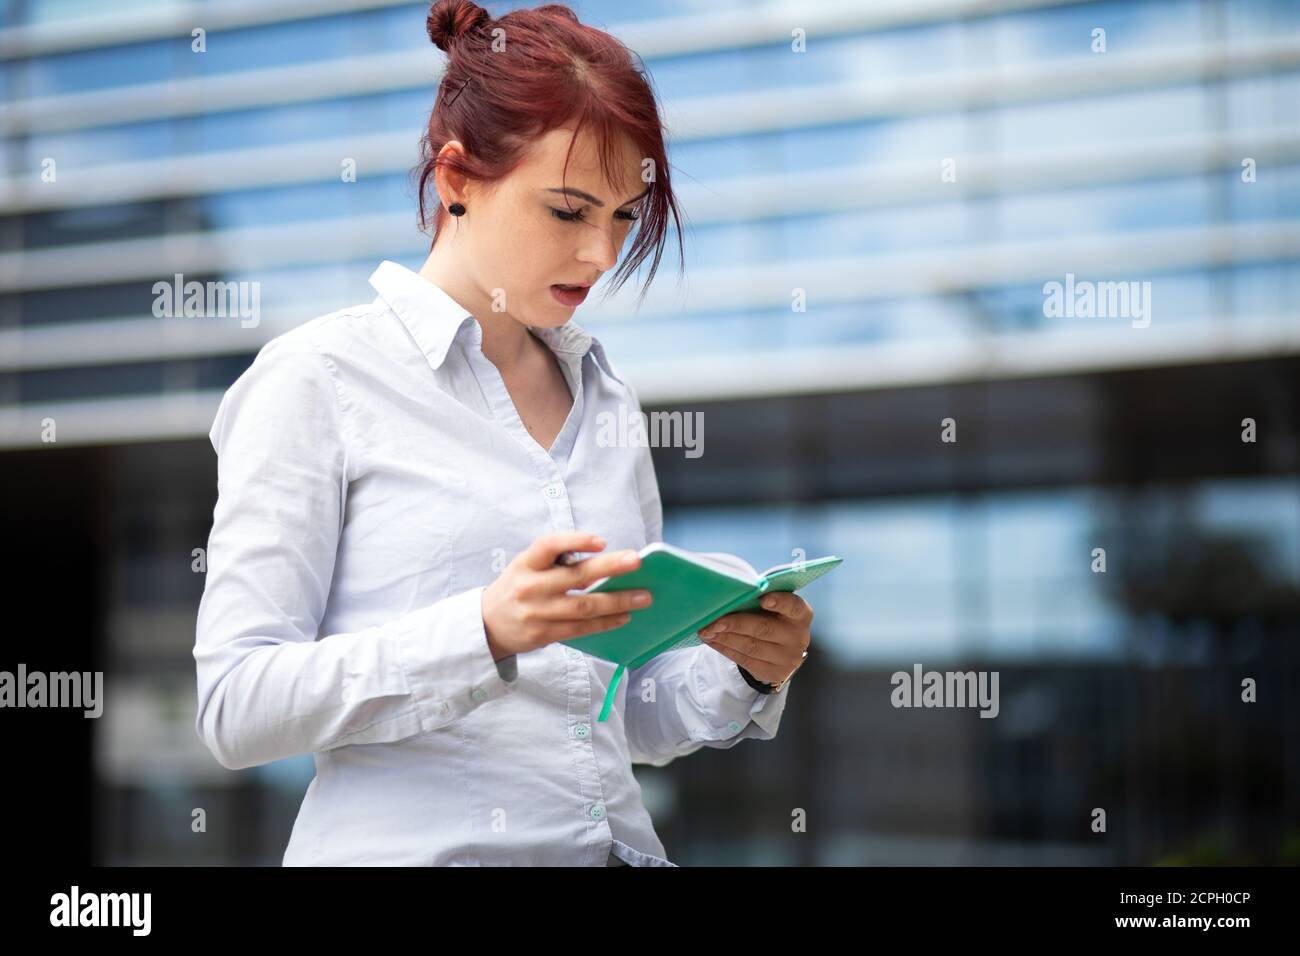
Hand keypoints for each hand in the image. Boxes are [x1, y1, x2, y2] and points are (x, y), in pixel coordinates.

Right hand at [481, 531, 652, 660]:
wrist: (486, 624)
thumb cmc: (518, 587)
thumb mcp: (528, 566)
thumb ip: (558, 562)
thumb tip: (605, 563)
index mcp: (527, 562)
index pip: (550, 545)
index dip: (575, 541)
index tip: (601, 541)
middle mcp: (530, 586)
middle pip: (576, 577)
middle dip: (610, 568)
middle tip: (637, 562)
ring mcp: (537, 612)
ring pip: (583, 606)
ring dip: (617, 601)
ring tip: (643, 596)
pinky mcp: (543, 634)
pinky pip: (581, 628)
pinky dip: (605, 622)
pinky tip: (623, 616)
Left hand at [697, 592, 811, 685]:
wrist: (783, 651)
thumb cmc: (774, 619)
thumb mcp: (776, 608)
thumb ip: (761, 601)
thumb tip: (730, 597)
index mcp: (801, 616)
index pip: (794, 606)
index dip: (779, 602)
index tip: (762, 599)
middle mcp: (798, 638)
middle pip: (764, 629)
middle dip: (735, 624)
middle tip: (712, 622)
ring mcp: (787, 658)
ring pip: (751, 647)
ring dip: (725, 638)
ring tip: (706, 631)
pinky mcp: (773, 673)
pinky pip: (745, 661)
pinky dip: (725, 649)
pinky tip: (712, 641)